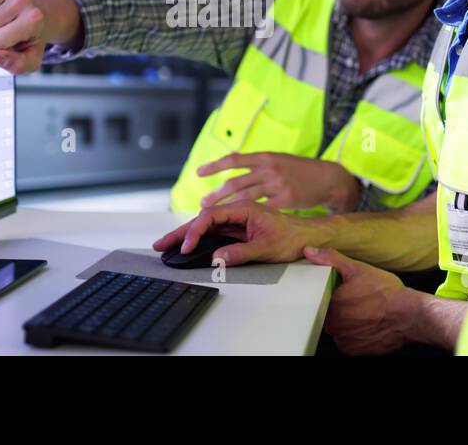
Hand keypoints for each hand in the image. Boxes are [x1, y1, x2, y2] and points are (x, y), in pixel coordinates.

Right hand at [151, 202, 328, 265]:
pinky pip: (214, 233)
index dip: (195, 232)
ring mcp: (237, 220)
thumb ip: (240, 253)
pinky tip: (187, 246)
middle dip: (181, 232)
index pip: (211, 217)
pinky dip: (198, 239)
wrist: (308, 237)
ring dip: (186, 235)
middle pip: (203, 219)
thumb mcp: (266, 248)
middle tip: (160, 244)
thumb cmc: (292, 238)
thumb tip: (216, 258)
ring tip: (166, 245)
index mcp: (244, 209)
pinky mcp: (238, 229)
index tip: (186, 248)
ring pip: (206, 226)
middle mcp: (238, 212)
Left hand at [197, 152, 361, 212]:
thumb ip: (257, 164)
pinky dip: (249, 216)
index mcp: (265, 157)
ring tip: (213, 214)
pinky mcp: (286, 199)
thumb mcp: (278, 160)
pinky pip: (263, 209)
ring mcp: (278, 184)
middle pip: (236, 182)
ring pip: (245, 197)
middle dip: (216, 194)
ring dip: (227, 207)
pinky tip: (239, 224)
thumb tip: (234, 164)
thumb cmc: (300, 171)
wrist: (329, 178)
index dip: (215, 165)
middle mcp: (269, 168)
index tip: (199, 172)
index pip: (234, 159)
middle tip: (202, 203)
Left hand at [303, 246, 417, 354]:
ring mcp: (345, 340)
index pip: (319, 301)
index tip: (342, 292)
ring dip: (346, 322)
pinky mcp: (356, 351)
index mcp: (330, 306)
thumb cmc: (385, 292)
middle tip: (355, 300)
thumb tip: (309, 251)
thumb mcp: (357, 268)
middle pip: (328, 316)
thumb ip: (330, 259)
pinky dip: (355, 334)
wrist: (409, 315)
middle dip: (338, 309)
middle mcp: (334, 327)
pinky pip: (349, 342)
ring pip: (338, 330)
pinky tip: (367, 324)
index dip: (330, 295)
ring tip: (363, 312)